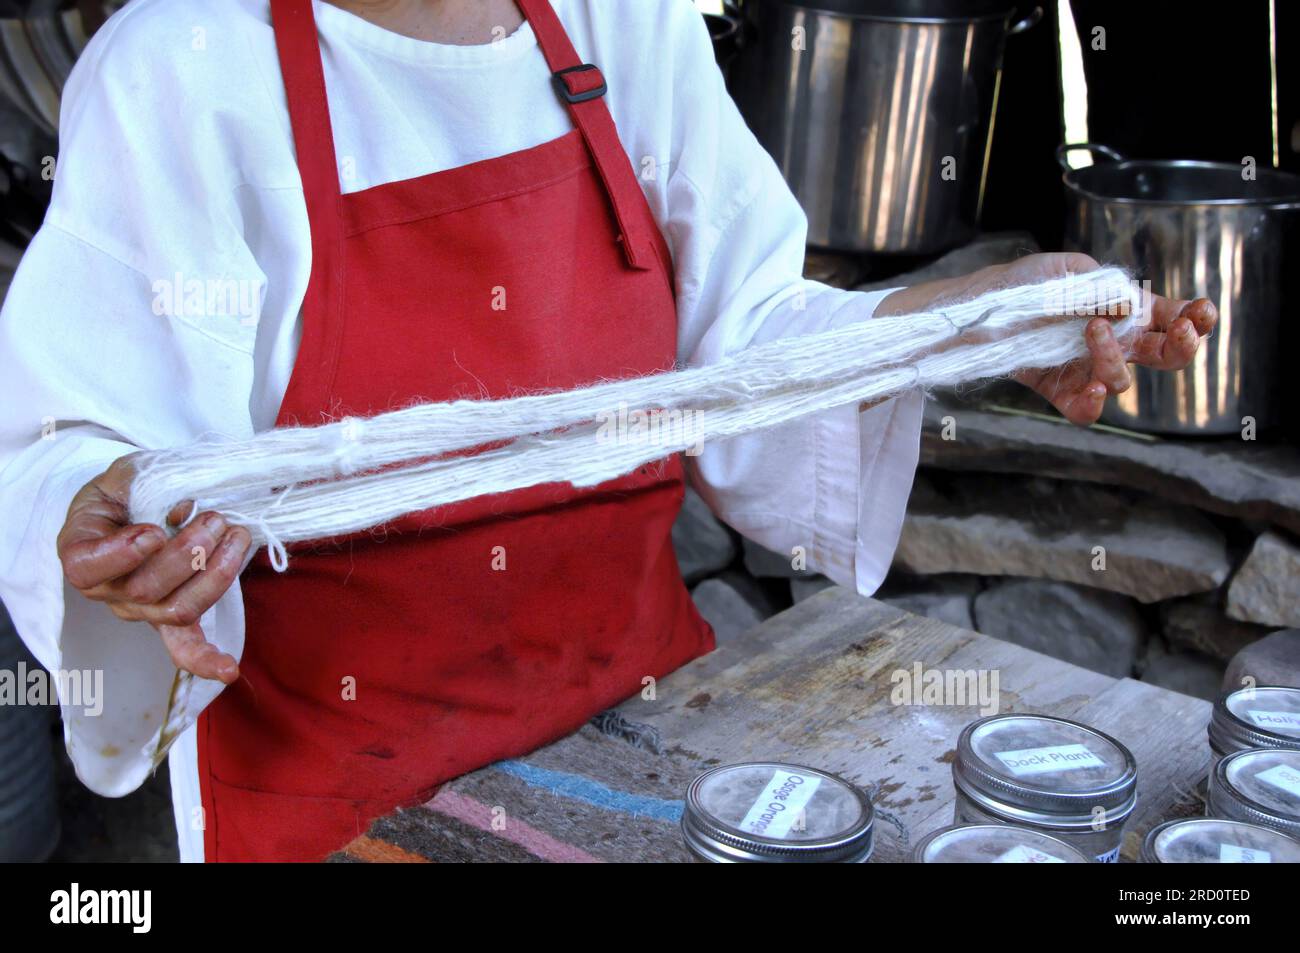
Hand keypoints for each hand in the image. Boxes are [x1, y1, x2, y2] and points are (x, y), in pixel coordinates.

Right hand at [56, 454, 249, 682]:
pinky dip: (205, 660)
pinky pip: (183, 646)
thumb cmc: (126, 491)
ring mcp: (140, 610)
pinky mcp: (170, 618)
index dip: (122, 553)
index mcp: (82, 552)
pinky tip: (228, 669)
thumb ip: (143, 485)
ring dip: (216, 575)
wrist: (135, 506)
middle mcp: (107, 591)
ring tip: (237, 537)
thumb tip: (180, 508)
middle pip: (146, 590)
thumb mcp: (125, 475)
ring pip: (177, 609)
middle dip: (189, 553)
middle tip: (216, 519)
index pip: (89, 566)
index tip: (153, 531)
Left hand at [875, 252, 1217, 424]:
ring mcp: (1083, 368)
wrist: (964, 315)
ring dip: (1116, 359)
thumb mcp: (1057, 273)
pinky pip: (1085, 408)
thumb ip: (1096, 288)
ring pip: (1122, 379)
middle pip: (1161, 353)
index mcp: (1116, 305)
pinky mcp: (1057, 391)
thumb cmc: (1012, 285)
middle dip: (1178, 345)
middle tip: (1178, 333)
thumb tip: (1132, 305)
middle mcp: (1107, 340)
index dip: (1192, 317)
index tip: (1201, 315)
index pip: (1166, 315)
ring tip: (1094, 333)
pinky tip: (1092, 391)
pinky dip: (1093, 403)